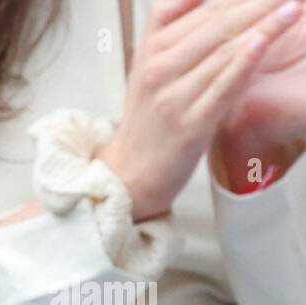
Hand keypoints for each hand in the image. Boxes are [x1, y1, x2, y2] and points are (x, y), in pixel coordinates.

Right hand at [97, 0, 300, 219]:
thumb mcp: (147, 69)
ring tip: (292, 8)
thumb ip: (168, 31)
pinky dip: (243, 64)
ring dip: (263, 26)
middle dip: (256, 3)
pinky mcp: (189, 125)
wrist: (128, 174)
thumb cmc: (147, 122)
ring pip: (223, 53)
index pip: (196, 8)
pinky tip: (262, 43)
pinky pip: (222, 89)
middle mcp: (158, 70)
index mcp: (149, 52)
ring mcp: (173, 98)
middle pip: (214, 26)